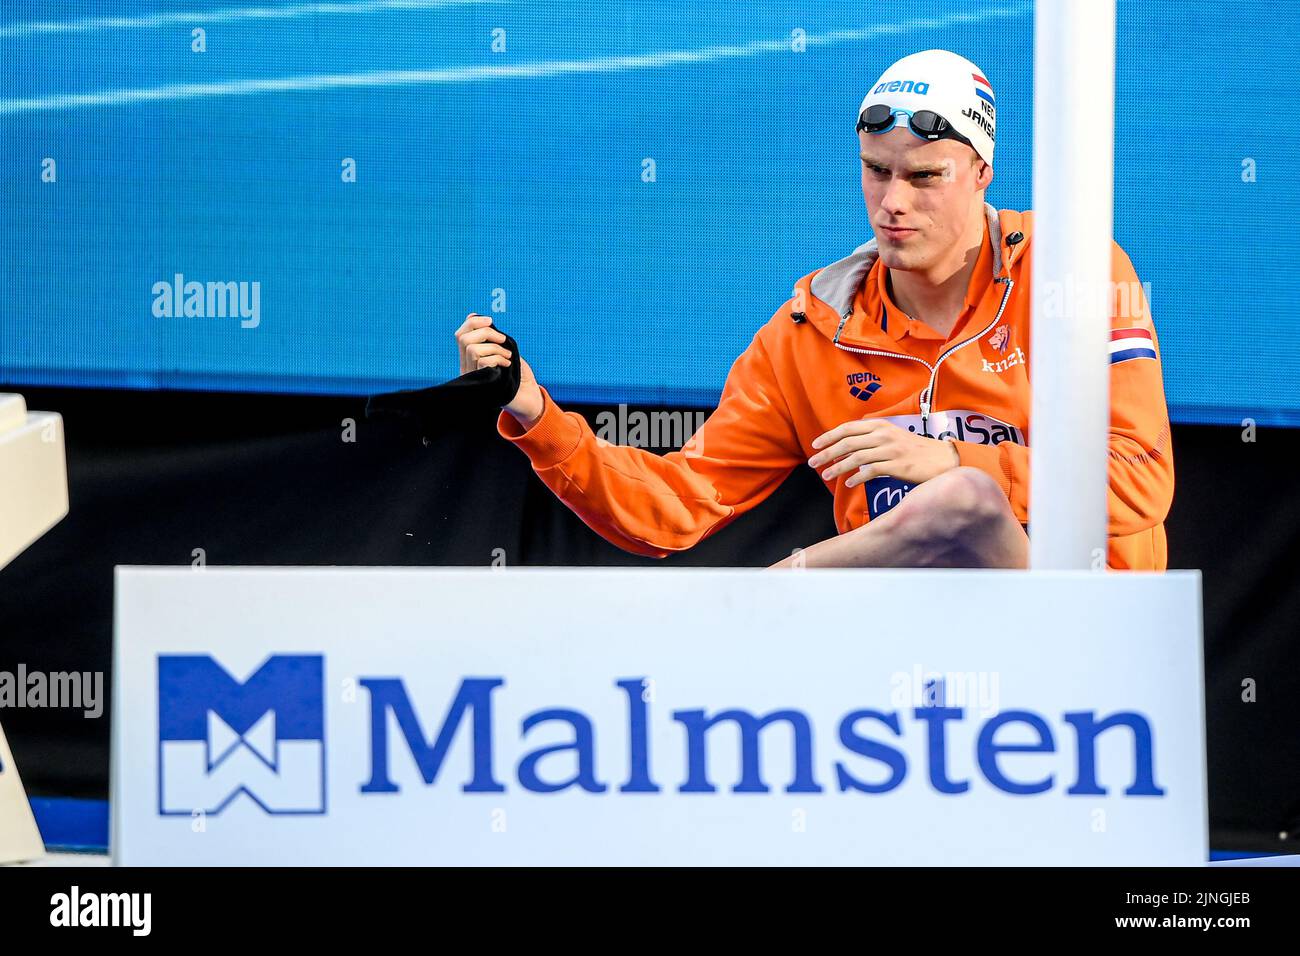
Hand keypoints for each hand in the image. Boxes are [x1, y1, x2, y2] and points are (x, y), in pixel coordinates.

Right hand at [454, 313, 543, 424]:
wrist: (529, 397)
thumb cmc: (519, 374)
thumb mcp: (506, 351)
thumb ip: (493, 338)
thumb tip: (479, 318)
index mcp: (471, 358)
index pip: (460, 335)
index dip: (473, 322)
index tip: (490, 321)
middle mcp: (467, 368)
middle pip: (462, 338)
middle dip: (485, 332)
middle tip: (503, 339)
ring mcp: (473, 377)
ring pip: (471, 348)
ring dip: (494, 347)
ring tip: (507, 355)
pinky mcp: (481, 384)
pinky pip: (483, 361)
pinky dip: (498, 358)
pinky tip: (508, 364)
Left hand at [808, 418, 959, 486]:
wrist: (943, 458)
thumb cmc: (914, 450)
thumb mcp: (892, 436)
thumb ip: (870, 439)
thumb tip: (845, 449)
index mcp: (880, 425)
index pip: (847, 428)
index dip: (829, 436)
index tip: (815, 445)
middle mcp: (883, 435)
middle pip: (847, 443)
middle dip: (826, 453)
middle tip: (813, 463)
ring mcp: (891, 450)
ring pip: (856, 457)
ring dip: (837, 468)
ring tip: (826, 476)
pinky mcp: (898, 465)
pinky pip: (871, 471)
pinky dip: (857, 478)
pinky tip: (848, 484)